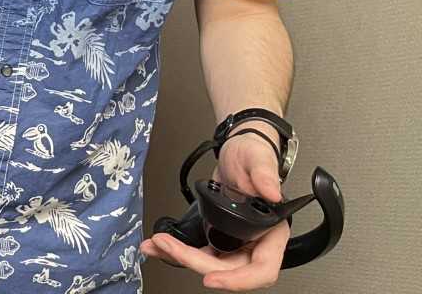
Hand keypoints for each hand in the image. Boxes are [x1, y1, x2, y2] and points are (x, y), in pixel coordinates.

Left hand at [141, 125, 289, 289]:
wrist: (236, 150)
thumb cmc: (253, 155)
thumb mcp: (258, 159)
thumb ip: (265, 175)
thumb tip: (272, 191)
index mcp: (272, 231)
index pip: (262, 270)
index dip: (239, 280)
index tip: (212, 279)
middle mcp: (255, 241)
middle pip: (228, 268)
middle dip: (195, 261)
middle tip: (169, 246)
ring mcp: (235, 240)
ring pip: (210, 263)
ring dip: (181, 258)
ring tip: (157, 245)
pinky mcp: (217, 235)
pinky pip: (199, 250)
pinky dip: (178, 249)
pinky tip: (159, 245)